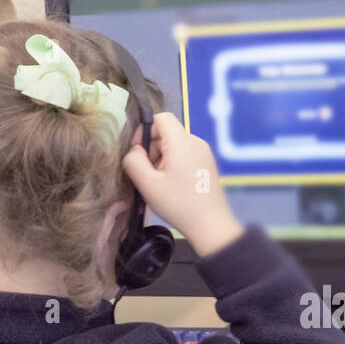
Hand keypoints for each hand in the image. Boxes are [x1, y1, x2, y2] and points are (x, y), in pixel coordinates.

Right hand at [122, 112, 243, 256]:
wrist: (210, 225)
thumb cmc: (178, 205)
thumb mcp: (147, 184)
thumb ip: (133, 161)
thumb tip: (135, 150)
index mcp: (182, 142)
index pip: (161, 117)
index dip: (145, 130)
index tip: (139, 153)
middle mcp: (196, 142)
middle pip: (167, 133)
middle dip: (153, 149)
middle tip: (149, 174)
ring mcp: (204, 153)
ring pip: (175, 145)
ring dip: (162, 159)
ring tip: (161, 183)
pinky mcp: (207, 164)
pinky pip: (185, 155)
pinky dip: (174, 165)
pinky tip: (172, 185)